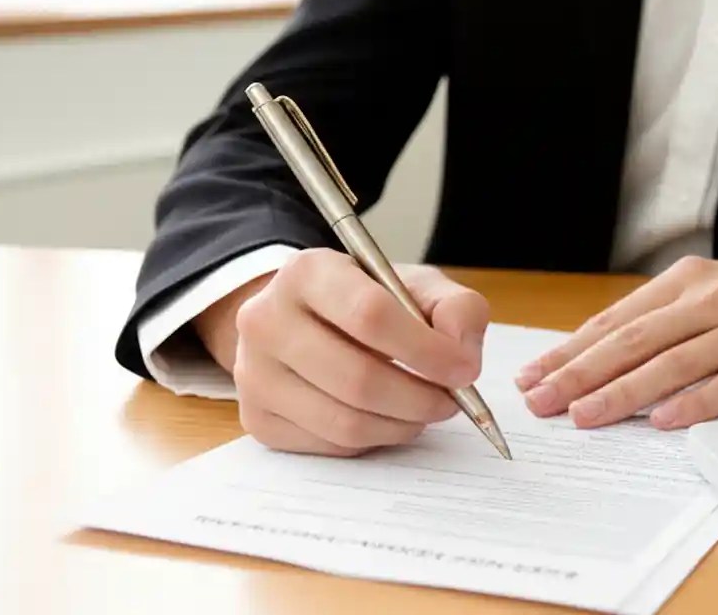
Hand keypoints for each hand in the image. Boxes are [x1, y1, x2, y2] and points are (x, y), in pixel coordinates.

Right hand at [194, 249, 488, 456]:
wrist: (306, 321)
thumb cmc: (369, 302)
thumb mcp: (417, 287)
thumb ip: (457, 309)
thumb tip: (462, 358)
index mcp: (307, 272)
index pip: (369, 315)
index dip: (426, 351)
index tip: (463, 370)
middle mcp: (266, 319)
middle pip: (357, 378)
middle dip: (420, 398)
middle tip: (451, 402)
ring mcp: (253, 373)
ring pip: (345, 421)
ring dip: (401, 425)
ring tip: (423, 410)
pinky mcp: (257, 418)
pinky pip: (330, 444)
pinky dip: (373, 439)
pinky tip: (387, 418)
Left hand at [515, 256, 717, 429]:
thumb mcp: (711, 292)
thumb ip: (660, 320)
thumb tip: (596, 355)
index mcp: (688, 280)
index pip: (617, 320)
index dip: (572, 350)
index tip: (534, 375)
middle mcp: (713, 299)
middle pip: (635, 340)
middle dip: (581, 373)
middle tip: (542, 400)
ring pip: (673, 363)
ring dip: (624, 392)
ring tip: (585, 415)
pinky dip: (695, 403)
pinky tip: (663, 420)